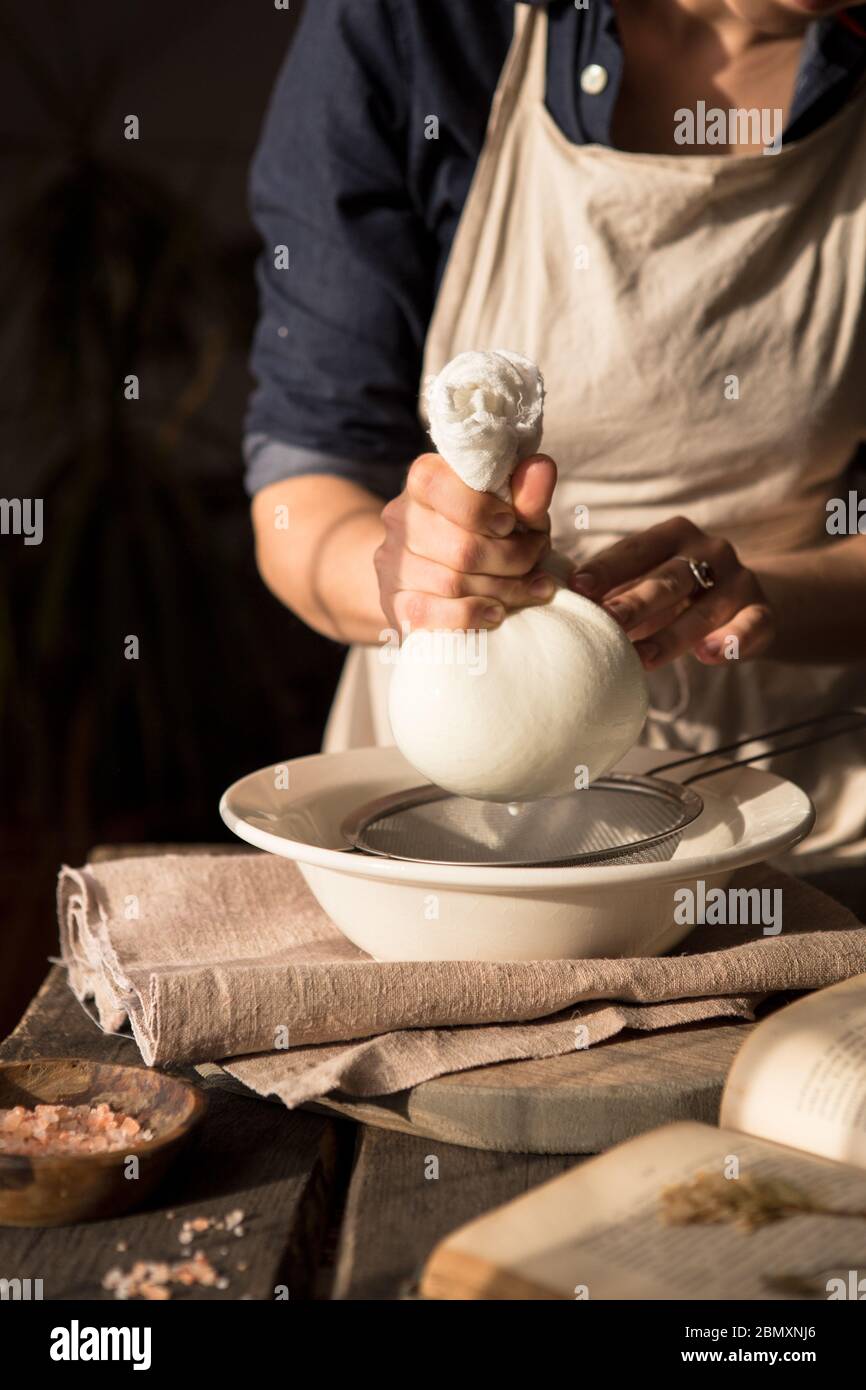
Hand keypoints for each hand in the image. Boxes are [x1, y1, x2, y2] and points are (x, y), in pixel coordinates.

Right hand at [375, 452, 557, 632]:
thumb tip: (541, 469)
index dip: (482, 509)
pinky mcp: (395, 604)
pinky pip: (431, 614)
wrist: (434, 573)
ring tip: (530, 587)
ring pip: (453, 583)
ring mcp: (393, 563)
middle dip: (513, 559)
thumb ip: (525, 493)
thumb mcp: (510, 508)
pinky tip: (497, 613)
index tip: (511, 523)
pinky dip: (472, 616)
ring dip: (504, 590)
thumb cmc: (482, 531)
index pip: (438, 485)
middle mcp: (401, 518)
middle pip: (461, 547)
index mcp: (425, 480)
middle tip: (535, 560)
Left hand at [569, 516, 774, 669]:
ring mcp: (739, 581)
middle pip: (668, 579)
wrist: (745, 603)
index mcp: (673, 535)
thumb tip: (551, 596)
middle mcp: (709, 551)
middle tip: (606, 622)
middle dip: (635, 603)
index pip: (635, 551)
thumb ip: (611, 586)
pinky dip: (732, 640)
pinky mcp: (763, 612)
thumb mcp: (646, 579)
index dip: (606, 570)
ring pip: (704, 609)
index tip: (576, 589)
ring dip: (671, 635)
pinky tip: (709, 655)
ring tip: (641, 658)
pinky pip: (752, 626)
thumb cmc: (675, 593)